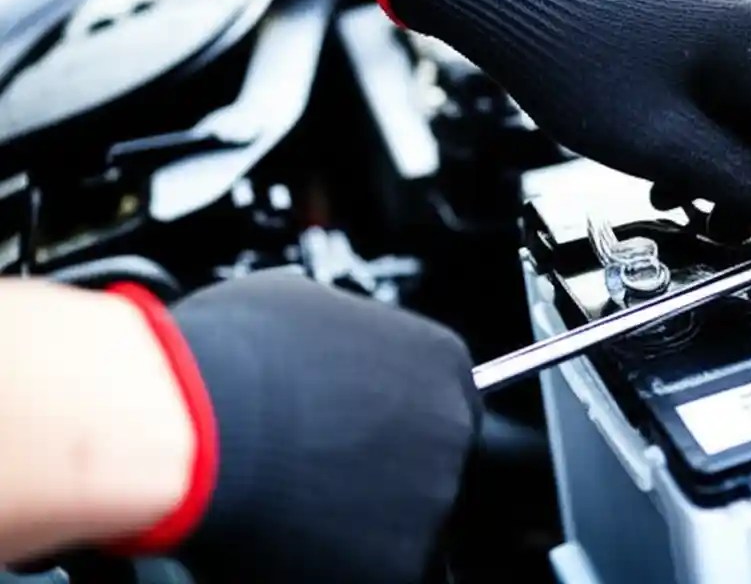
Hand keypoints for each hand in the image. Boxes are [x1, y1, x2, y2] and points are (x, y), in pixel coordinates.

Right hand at [112, 272, 480, 583]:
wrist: (186, 425)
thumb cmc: (227, 358)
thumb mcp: (300, 305)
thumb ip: (343, 337)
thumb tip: (324, 348)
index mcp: (440, 362)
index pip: (438, 404)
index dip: (390, 426)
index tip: (355, 438)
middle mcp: (451, 428)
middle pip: (432, 464)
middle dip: (381, 473)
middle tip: (318, 475)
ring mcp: (431, 498)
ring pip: (408, 523)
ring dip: (360, 521)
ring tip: (293, 506)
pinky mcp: (399, 562)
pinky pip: (378, 567)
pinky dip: (336, 563)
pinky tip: (287, 538)